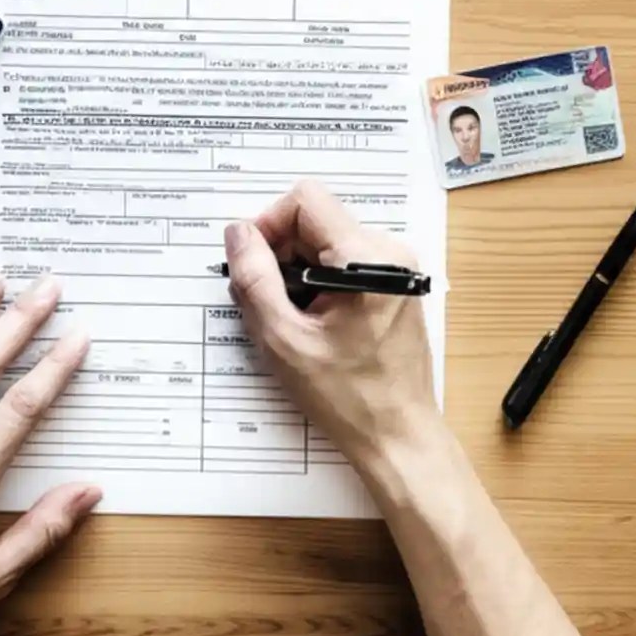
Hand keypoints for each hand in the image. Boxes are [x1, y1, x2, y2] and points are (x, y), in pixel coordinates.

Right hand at [223, 181, 438, 468]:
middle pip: (315, 219)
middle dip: (280, 253)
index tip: (251, 264)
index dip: (268, 224)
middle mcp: (389, 252)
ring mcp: (395, 268)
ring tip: (292, 320)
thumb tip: (237, 234)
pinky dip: (316, 283)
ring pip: (325, 242)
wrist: (398, 436)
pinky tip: (313, 323)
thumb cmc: (347, 397)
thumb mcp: (284, 339)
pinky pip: (342, 262)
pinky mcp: (393, 284)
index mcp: (367, 259)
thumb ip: (255, 279)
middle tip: (267, 303)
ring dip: (296, 272)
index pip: (305, 200)